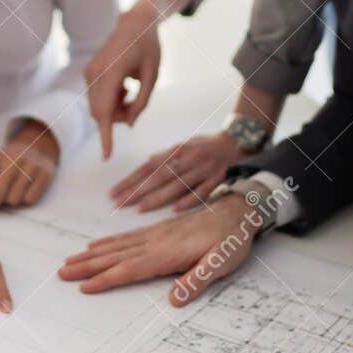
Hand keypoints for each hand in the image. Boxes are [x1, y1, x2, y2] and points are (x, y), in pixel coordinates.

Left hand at [0, 120, 59, 215]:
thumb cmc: (8, 161)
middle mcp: (10, 161)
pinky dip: (26, 198)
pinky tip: (26, 187)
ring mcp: (28, 167)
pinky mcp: (44, 174)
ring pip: (13, 201)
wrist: (36, 144)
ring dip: (11, 199)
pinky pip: (29, 200)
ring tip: (14, 187)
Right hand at [58, 193, 262, 306]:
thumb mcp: (222, 263)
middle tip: (62, 273)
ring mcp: (154, 234)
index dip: (106, 279)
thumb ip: (197, 280)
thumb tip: (174, 300)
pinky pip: (125, 237)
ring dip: (91, 255)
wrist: (237, 211)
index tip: (84, 287)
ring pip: (116, 247)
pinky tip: (96, 246)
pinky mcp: (157, 231)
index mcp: (168, 252)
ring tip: (69, 261)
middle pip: (115, 256)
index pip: (131, 268)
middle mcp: (155, 242)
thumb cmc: (231, 240)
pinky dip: (107, 243)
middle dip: (87, 266)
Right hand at [84, 0, 162, 159]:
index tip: (106, 157)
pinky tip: (124, 87)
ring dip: (114, 109)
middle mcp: (95, 73)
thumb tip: (128, 125)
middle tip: (136, 103)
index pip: (105, 112)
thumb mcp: (153, 76)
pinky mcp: (89, 72)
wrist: (136, 22)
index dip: (106, 137)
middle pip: (100, 113)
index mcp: (112, 72)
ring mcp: (89, 72)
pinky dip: (110, 101)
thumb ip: (142, 103)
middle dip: (117, 118)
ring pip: (97, 108)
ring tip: (131, 92)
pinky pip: (96, 98)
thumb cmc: (149, 47)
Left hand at [109, 132, 242, 212]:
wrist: (237, 142)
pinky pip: (202, 191)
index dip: (130, 180)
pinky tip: (175, 210)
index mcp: (177, 150)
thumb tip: (148, 162)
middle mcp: (188, 158)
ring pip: (177, 185)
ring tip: (140, 208)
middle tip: (119, 203)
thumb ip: (167, 155)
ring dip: (158, 197)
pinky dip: (189, 200)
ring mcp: (203, 168)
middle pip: (159, 177)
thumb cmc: (207, 146)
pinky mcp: (218, 178)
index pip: (149, 167)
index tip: (114, 192)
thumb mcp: (185, 144)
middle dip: (137, 191)